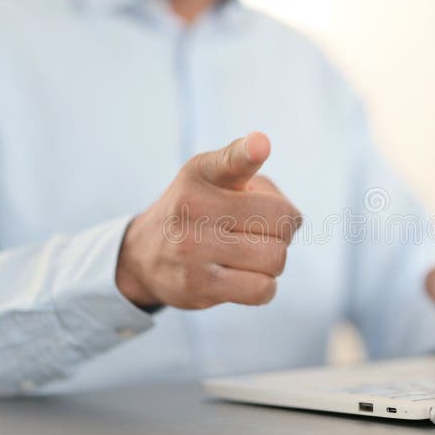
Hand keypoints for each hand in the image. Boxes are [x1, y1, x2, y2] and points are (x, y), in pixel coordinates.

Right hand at [115, 132, 301, 309]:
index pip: (230, 160)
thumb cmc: (198, 210)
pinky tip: (247, 277)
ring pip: (275, 258)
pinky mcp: (199, 286)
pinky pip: (262, 290)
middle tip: (261, 230)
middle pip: (281, 222)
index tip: (259, 145)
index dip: (248, 152)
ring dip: (273, 260)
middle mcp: (194, 207)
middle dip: (283, 229)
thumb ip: (257, 178)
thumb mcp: (214, 175)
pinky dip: (265, 287)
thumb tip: (290, 217)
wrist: (144, 254)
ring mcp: (193, 248)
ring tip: (251, 253)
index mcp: (203, 172)